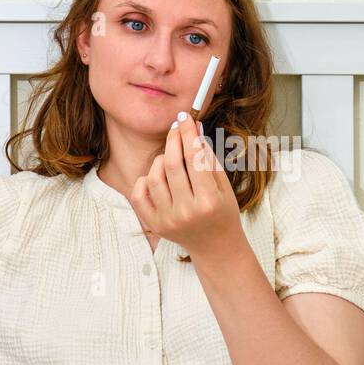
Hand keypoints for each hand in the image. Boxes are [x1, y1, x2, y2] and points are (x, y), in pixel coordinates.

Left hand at [129, 113, 242, 258]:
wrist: (215, 246)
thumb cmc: (222, 212)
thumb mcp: (224, 186)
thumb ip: (208, 159)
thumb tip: (194, 131)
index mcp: (208, 201)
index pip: (194, 159)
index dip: (188, 134)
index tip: (185, 118)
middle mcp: (186, 211)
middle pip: (172, 165)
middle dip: (173, 140)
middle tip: (176, 128)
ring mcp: (166, 219)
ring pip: (154, 176)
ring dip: (161, 160)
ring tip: (171, 158)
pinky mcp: (153, 224)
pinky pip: (139, 194)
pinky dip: (145, 180)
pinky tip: (157, 177)